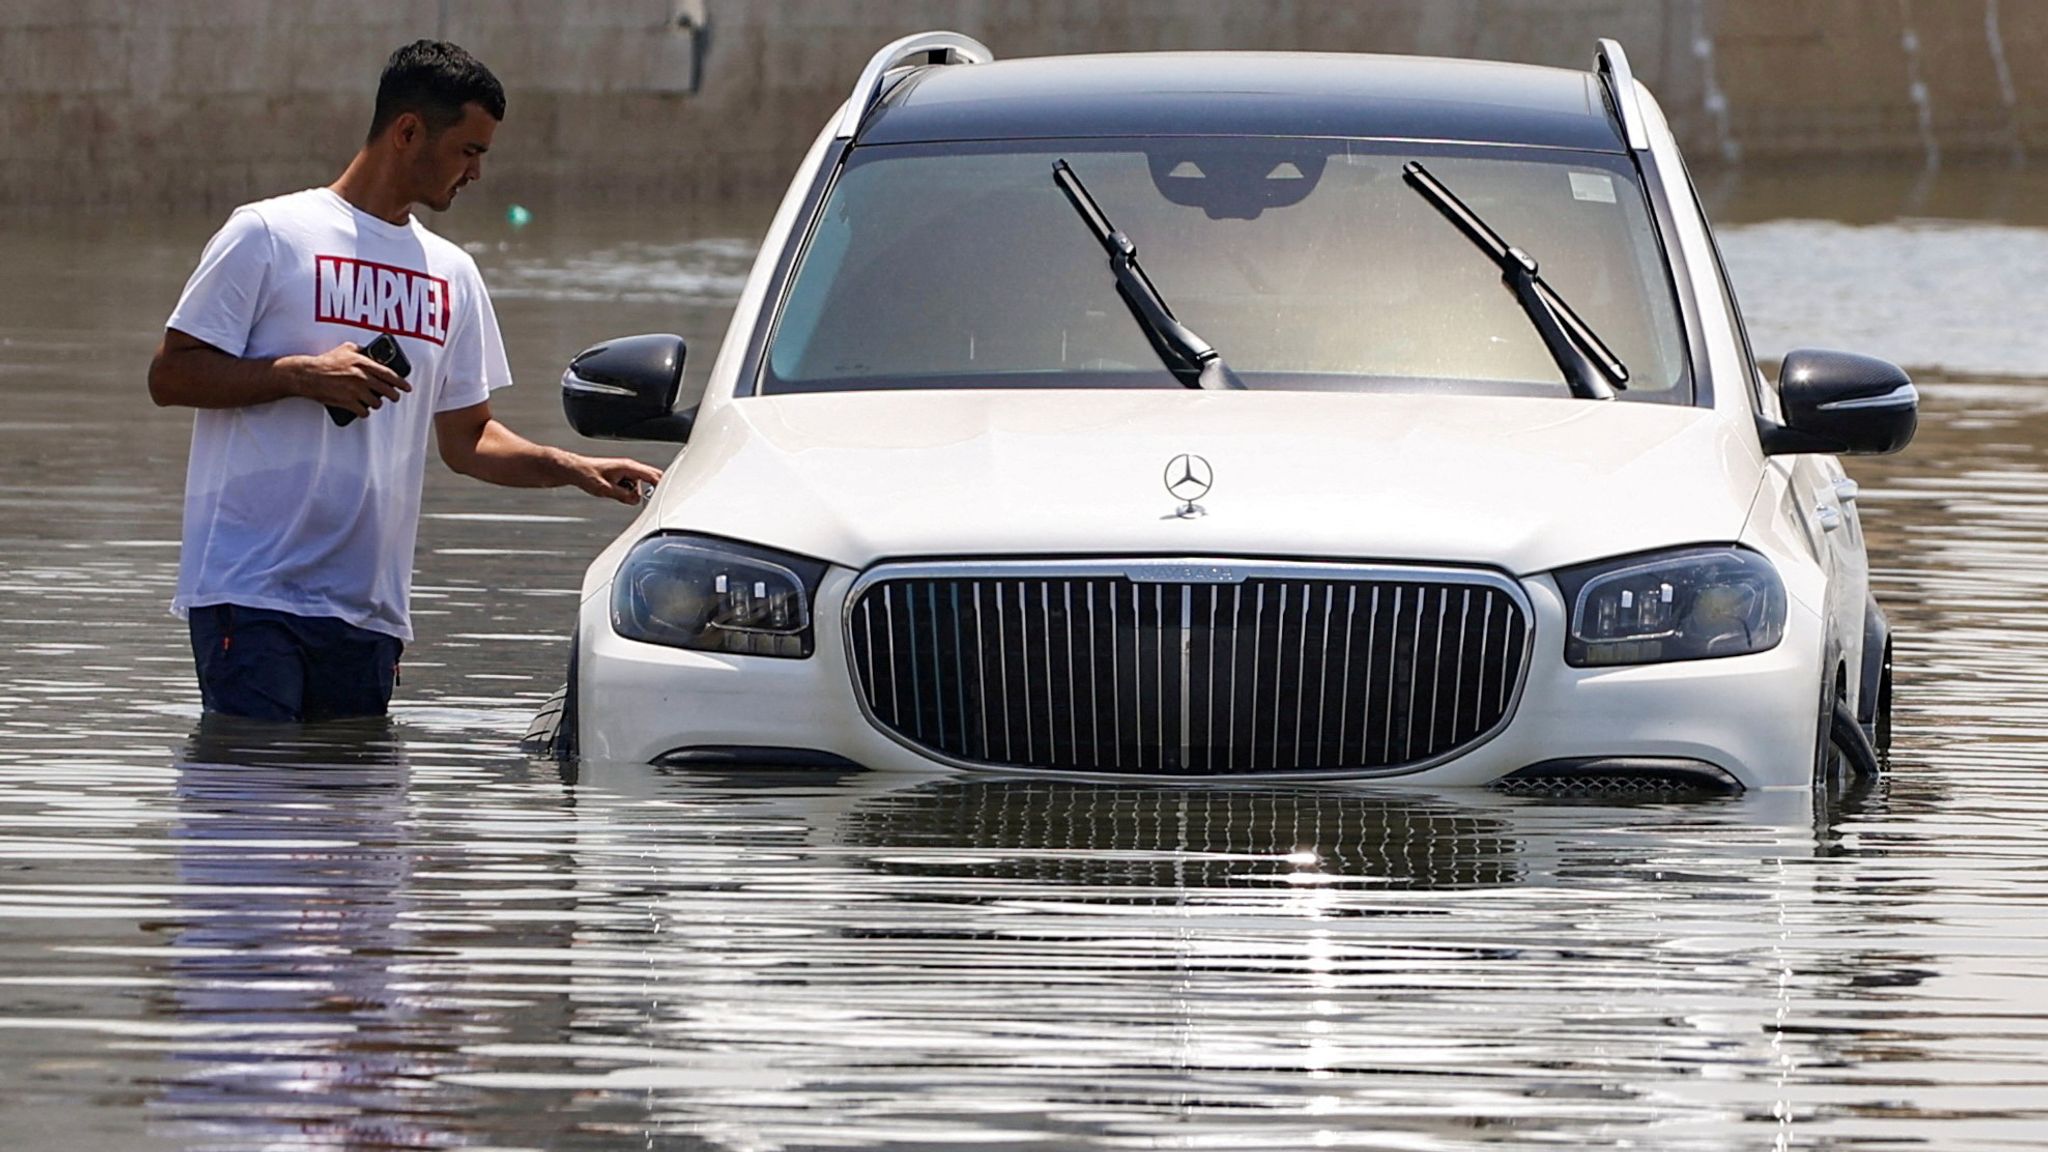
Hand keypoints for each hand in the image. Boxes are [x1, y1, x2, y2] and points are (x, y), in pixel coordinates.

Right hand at [283, 342, 410, 417]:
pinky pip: (364, 412)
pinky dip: (363, 412)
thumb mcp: (345, 348)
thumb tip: (371, 352)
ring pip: (377, 403)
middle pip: (387, 391)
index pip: (390, 375)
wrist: (308, 375)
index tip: (407, 387)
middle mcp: (362, 377)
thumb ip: (361, 350)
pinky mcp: (348, 402)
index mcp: (364, 363)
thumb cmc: (326, 361)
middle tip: (394, 397)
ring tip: (372, 401)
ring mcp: (356, 391)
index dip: (401, 382)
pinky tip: (362, 409)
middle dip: (393, 396)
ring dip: (376, 404)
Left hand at [568, 455, 664, 504]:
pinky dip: (629, 492)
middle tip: (649, 502)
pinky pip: (633, 486)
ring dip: (635, 493)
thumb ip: (624, 496)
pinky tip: (617, 493)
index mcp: (629, 467)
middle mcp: (630, 467)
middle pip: (652, 478)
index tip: (669, 495)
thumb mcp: (606, 490)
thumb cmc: (588, 475)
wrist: (576, 470)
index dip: (662, 485)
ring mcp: (627, 472)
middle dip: (652, 490)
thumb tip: (636, 500)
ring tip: (618, 495)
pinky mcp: (623, 476)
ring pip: (641, 485)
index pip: (652, 475)